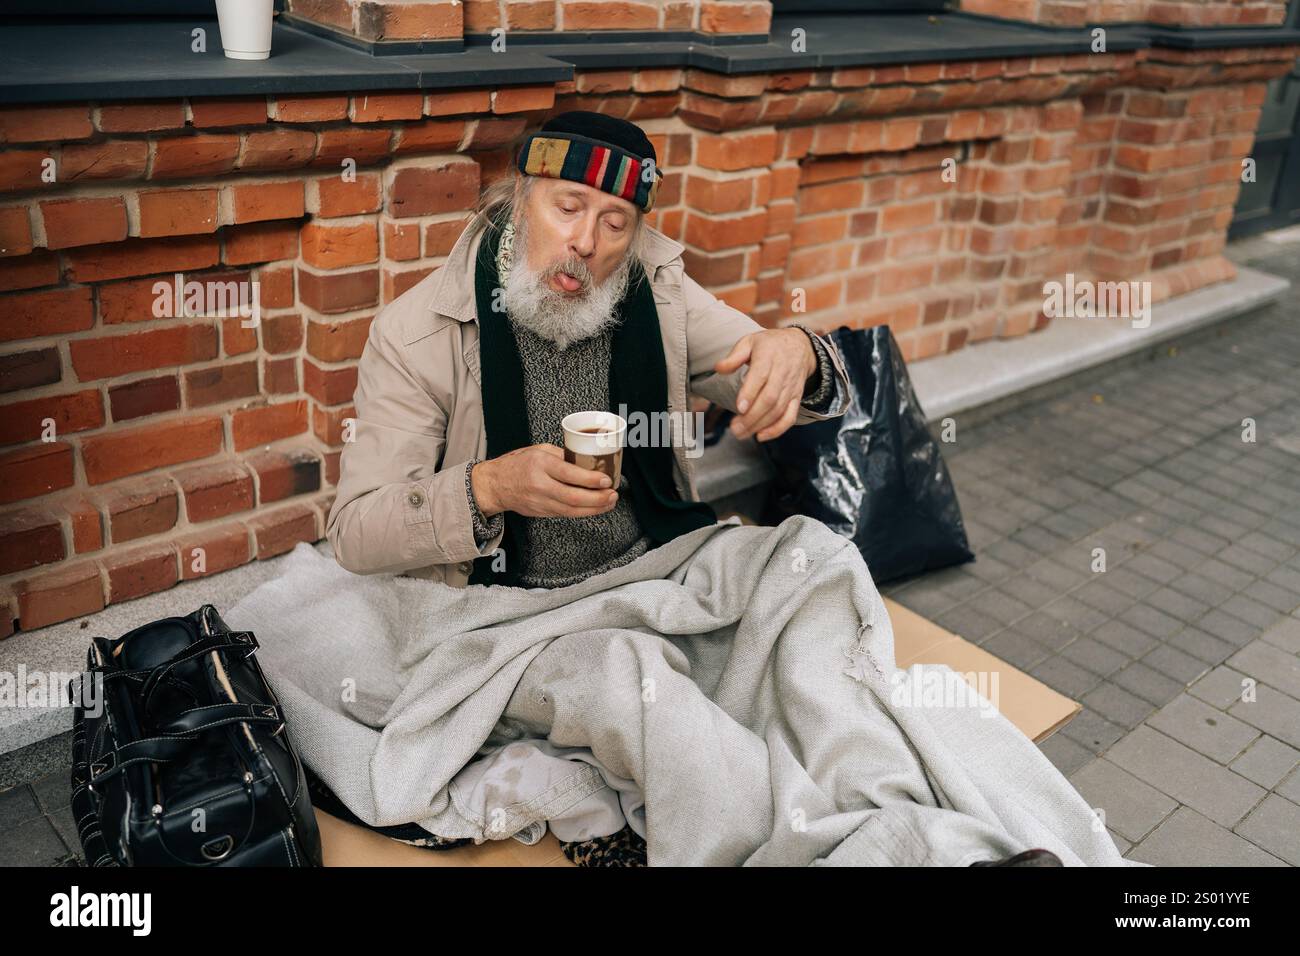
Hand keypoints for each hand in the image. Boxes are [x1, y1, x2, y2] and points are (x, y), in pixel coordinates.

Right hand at [471, 444, 617, 517]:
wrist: (495, 485)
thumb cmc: (518, 464)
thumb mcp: (539, 450)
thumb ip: (563, 456)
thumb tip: (588, 460)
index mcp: (540, 464)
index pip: (569, 474)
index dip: (591, 480)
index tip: (607, 480)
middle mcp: (540, 485)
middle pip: (573, 497)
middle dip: (598, 499)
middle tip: (613, 495)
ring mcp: (540, 502)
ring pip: (572, 510)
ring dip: (595, 508)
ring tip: (610, 502)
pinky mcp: (542, 512)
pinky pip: (566, 514)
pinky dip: (584, 512)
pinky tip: (596, 507)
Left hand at [714, 328, 817, 441]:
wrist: (800, 346)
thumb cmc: (770, 345)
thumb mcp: (750, 342)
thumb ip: (734, 356)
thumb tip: (719, 368)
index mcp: (769, 356)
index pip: (761, 376)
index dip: (750, 393)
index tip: (738, 408)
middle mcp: (782, 372)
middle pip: (769, 398)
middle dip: (752, 416)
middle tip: (734, 428)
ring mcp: (791, 387)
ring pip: (778, 410)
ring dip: (760, 425)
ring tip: (741, 433)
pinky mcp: (796, 397)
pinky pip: (790, 416)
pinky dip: (777, 429)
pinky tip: (761, 436)